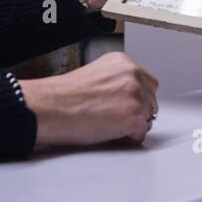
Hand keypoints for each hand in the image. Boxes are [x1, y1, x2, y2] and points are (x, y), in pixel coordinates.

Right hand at [20, 52, 159, 147]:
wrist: (50, 107)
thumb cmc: (63, 96)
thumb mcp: (95, 76)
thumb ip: (115, 82)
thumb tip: (126, 98)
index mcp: (122, 62)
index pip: (146, 82)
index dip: (135, 98)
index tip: (123, 106)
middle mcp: (132, 74)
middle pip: (151, 100)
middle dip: (137, 111)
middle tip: (114, 119)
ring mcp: (136, 95)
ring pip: (148, 117)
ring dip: (132, 125)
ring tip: (108, 126)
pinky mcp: (134, 116)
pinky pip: (141, 134)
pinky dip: (127, 139)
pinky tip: (109, 134)